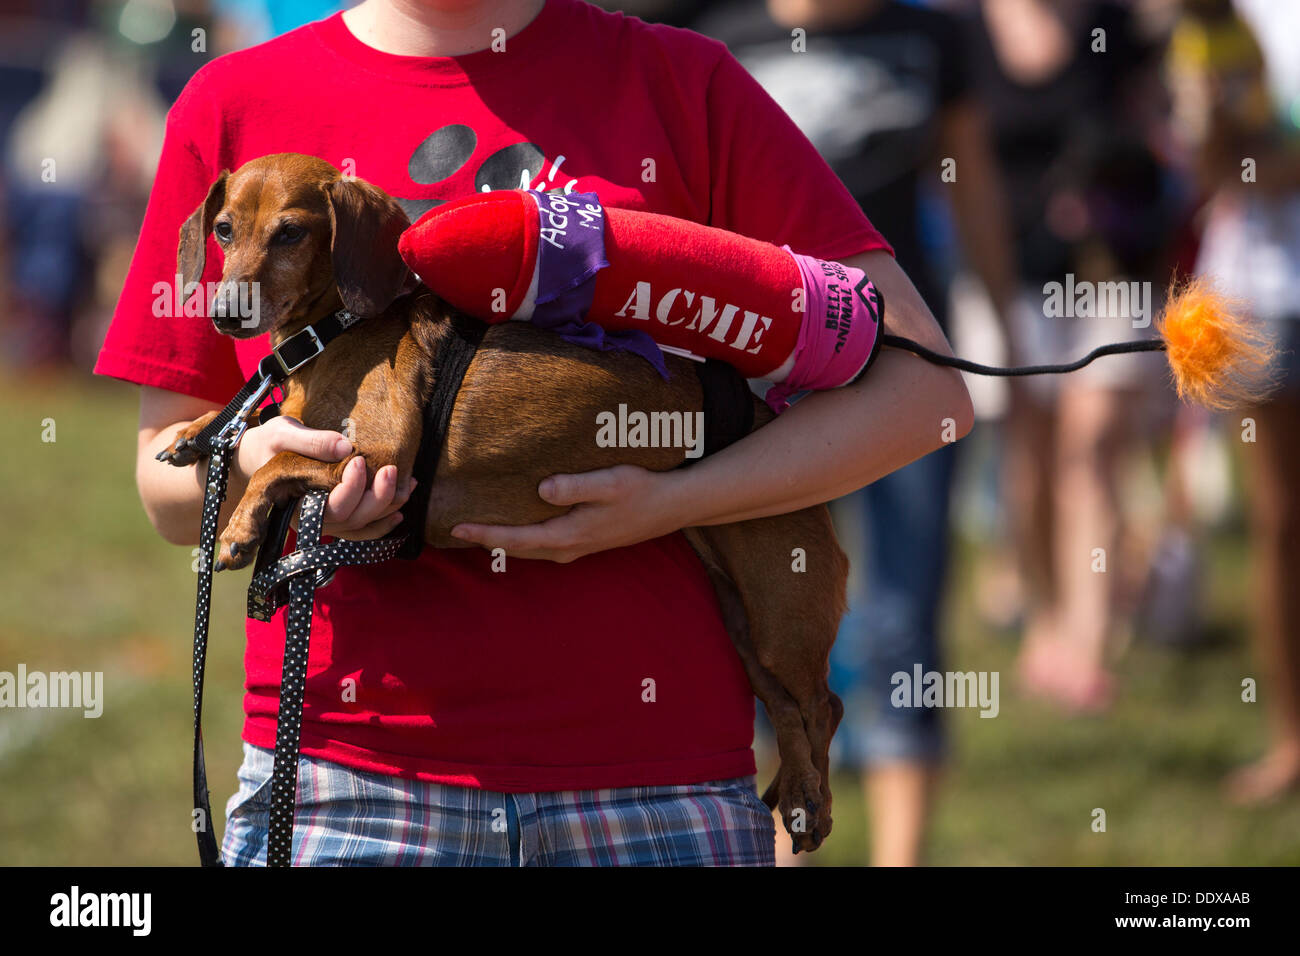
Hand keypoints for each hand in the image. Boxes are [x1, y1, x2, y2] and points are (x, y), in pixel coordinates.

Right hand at [233, 416, 413, 540]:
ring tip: (408, 483)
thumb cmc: (270, 443)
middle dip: (378, 497)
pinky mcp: (335, 516)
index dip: (351, 488)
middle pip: (352, 519)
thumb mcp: (283, 434)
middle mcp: (311, 519)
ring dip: (387, 507)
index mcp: (295, 502)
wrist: (261, 454)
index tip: (359, 461)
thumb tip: (347, 447)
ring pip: (361, 525)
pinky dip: (382, 524)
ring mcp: (324, 521)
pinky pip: (361, 530)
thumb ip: (312, 441)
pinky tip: (400, 510)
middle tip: (392, 469)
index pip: (331, 507)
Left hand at [450, 465, 684, 562]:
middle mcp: (569, 547)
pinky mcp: (586, 541)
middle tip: (457, 530)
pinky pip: (544, 545)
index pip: (516, 538)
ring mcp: (578, 547)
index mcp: (569, 535)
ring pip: (531, 549)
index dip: (485, 533)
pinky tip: (520, 527)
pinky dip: (524, 539)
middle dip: (488, 541)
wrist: (672, 507)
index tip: (457, 527)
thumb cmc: (642, 491)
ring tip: (480, 530)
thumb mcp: (609, 483)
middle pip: (518, 549)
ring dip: (505, 542)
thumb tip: (542, 489)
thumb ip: (575, 486)